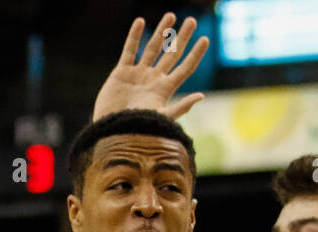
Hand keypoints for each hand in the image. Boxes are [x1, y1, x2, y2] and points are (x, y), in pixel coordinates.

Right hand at [93, 13, 209, 121]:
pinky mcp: (121, 73)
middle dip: (182, 37)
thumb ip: (181, 107)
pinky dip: (134, 36)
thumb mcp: (161, 118)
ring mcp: (138, 75)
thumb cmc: (137, 128)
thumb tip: (201, 96)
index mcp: (165, 89)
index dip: (196, 54)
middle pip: (171, 54)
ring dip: (161, 31)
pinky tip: (140, 21)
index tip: (205, 39)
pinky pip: (129, 50)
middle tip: (192, 21)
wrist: (112, 131)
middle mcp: (153, 79)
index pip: (185, 68)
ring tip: (171, 15)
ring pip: (152, 48)